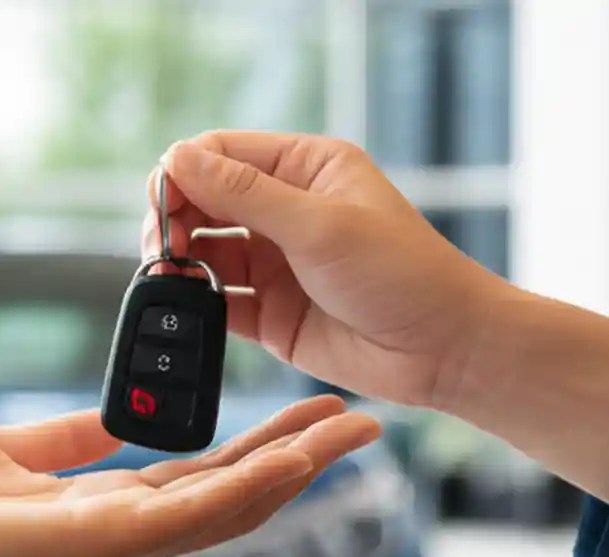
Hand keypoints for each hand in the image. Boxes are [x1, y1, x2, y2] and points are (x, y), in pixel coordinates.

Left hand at [0, 395, 377, 556]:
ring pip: (228, 507)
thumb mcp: (10, 448)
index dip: (257, 447)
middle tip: (357, 421)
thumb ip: (68, 439)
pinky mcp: (101, 544)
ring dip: (294, 470)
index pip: (200, 476)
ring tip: (350, 433)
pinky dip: (247, 488)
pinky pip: (190, 516)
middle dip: (297, 459)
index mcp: (102, 505)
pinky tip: (291, 462)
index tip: (304, 415)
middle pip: (230, 493)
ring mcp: (118, 544)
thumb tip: (111, 420)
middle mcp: (122, 530)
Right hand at [145, 131, 510, 407]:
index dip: (183, 173)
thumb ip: (244, 193)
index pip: (221, 153)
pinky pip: (214, 301)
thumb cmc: (403, 273)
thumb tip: (176, 159)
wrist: (445, 351)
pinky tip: (182, 307)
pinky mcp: (268, 312)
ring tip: (169, 277)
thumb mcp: (320, 225)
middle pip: (203, 200)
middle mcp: (285, 210)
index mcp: (305, 168)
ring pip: (201, 251)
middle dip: (173, 218)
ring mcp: (274, 263)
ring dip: (178, 261)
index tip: (163, 203)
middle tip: (163, 246)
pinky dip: (191, 303)